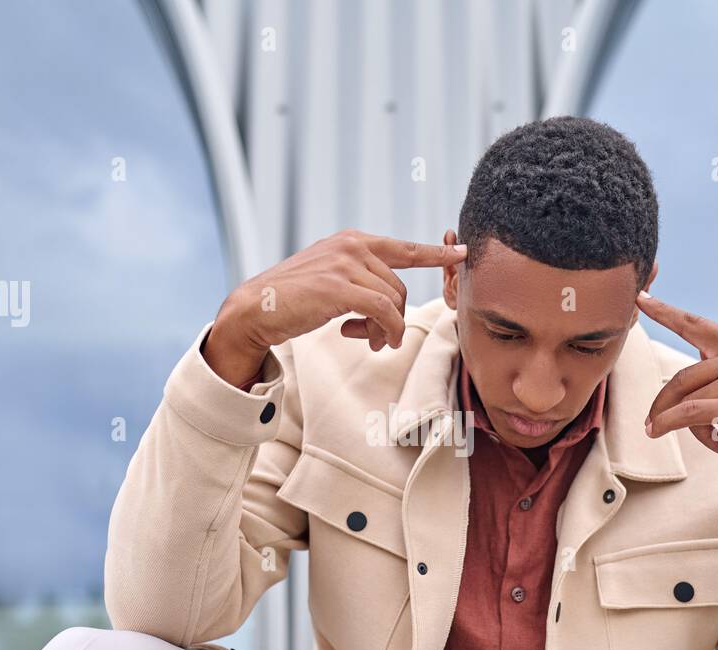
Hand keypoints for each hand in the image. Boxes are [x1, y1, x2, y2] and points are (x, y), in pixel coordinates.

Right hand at [217, 228, 467, 353]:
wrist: (256, 307)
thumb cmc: (292, 298)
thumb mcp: (329, 278)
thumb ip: (358, 278)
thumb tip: (388, 303)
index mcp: (351, 240)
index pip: (402, 247)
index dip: (434, 254)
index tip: (461, 253)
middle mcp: (351, 245)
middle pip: (400, 285)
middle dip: (394, 317)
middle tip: (375, 339)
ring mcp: (345, 264)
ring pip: (394, 300)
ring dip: (386, 329)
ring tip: (365, 340)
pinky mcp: (339, 287)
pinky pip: (384, 312)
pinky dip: (385, 331)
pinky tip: (365, 339)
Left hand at [637, 291, 717, 483]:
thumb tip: (687, 368)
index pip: (695, 324)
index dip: (665, 312)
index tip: (640, 298)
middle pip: (681, 377)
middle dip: (662, 404)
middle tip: (650, 424)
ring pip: (685, 400)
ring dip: (681, 426)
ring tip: (703, 441)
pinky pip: (687, 413)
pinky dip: (668, 424)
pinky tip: (660, 432)